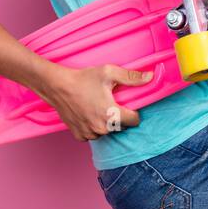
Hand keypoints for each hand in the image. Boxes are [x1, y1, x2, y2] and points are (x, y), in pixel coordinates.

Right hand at [35, 63, 151, 141]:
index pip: (134, 121)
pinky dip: (93, 127)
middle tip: (109, 102)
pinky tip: (89, 114)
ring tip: (97, 107)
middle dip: (119, 116)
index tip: (127, 104)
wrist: (57, 86)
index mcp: (111, 114)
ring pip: (107, 132)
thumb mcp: (109, 73)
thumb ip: (131, 77)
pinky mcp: (80, 135)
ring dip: (106, 123)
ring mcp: (89, 133)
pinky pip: (93, 135)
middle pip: (120, 127)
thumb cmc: (83, 79)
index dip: (133, 111)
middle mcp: (101, 128)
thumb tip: (150, 77)